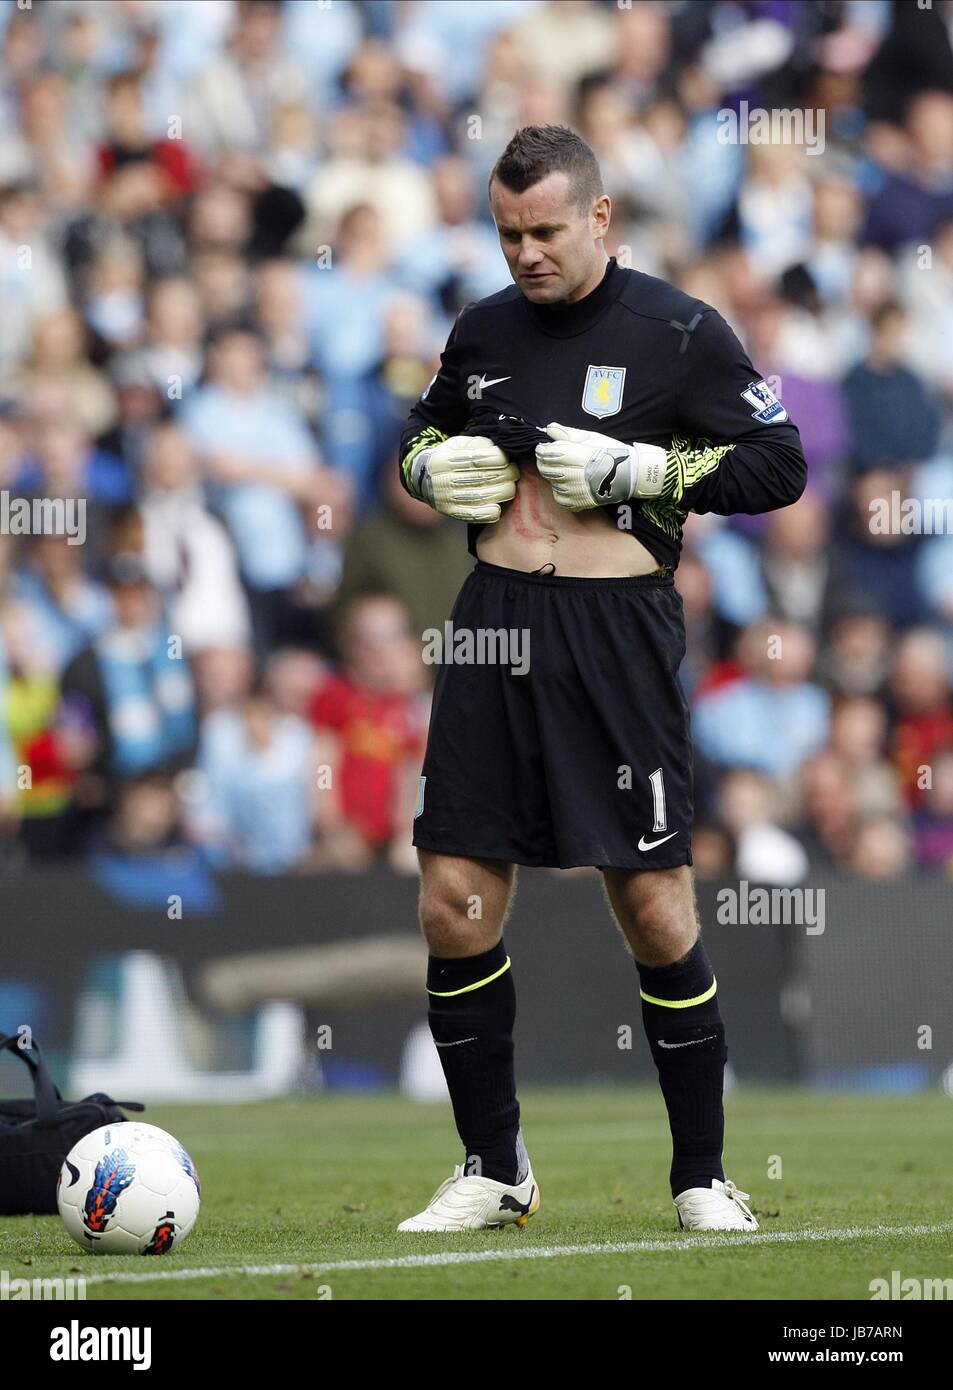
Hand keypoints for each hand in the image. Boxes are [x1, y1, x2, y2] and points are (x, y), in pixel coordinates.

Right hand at [408, 435, 518, 522]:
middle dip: (505, 475)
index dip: (498, 459)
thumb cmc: (450, 458)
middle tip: (514, 473)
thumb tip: (502, 452)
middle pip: (482, 478)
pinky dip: (491, 511)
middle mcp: (442, 480)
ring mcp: (446, 498)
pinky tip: (498, 504)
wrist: (424, 479)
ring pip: (482, 496)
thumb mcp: (459, 444)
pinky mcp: (451, 513)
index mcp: (444, 460)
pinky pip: (476, 515)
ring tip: (509, 486)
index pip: (477, 459)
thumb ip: (479, 444)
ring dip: (503, 491)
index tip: (508, 459)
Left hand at [535, 422, 669, 511]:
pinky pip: (559, 498)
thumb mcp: (590, 437)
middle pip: (546, 469)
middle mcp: (573, 475)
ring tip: (565, 471)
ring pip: (551, 484)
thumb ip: (567, 433)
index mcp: (575, 455)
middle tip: (551, 458)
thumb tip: (549, 428)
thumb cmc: (609, 452)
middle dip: (545, 462)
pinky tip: (569, 484)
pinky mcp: (578, 503)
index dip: (542, 450)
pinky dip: (560, 491)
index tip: (544, 448)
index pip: (546, 454)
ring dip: (554, 476)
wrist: (629, 473)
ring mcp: (575, 491)